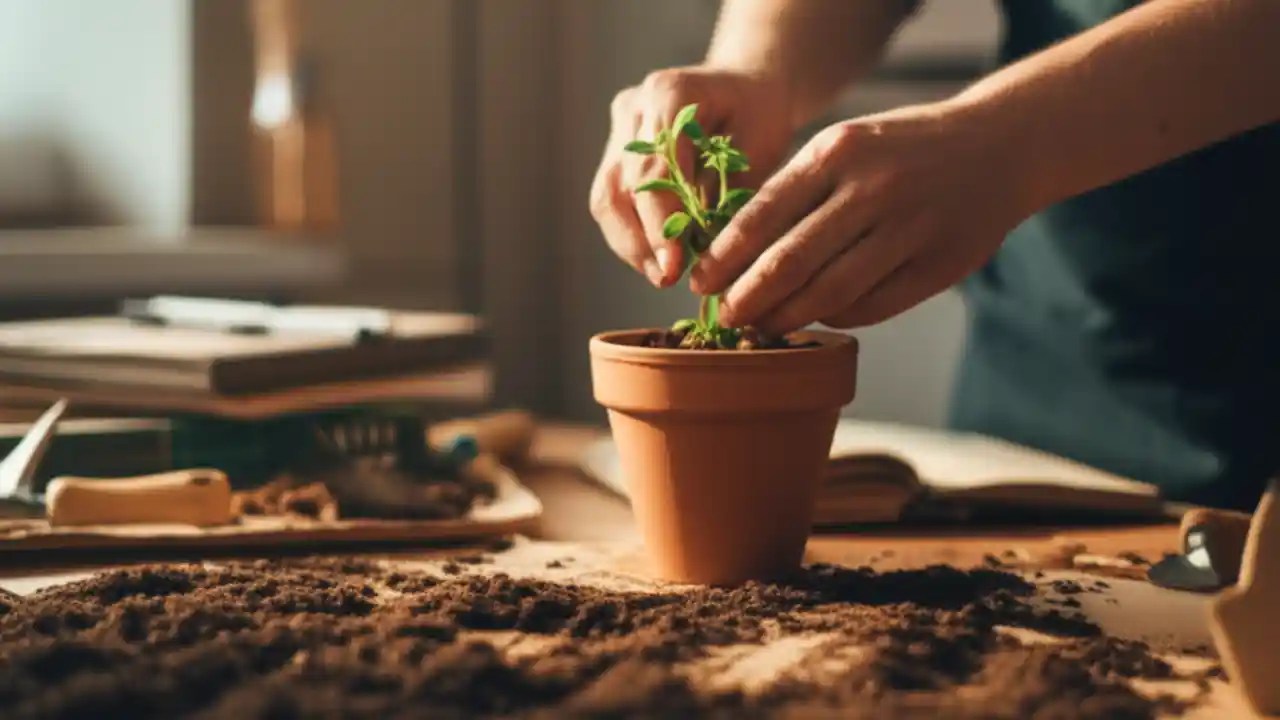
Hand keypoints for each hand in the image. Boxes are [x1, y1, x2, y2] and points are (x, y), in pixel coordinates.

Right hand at [589, 67, 792, 287]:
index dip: (660, 223)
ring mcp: (620, 128)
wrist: (744, 86)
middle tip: (667, 279)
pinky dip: (632, 235)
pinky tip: (656, 260)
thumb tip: (701, 246)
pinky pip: (612, 200)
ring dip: (631, 244)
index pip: (654, 168)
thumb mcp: (762, 145)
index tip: (675, 265)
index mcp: (670, 92)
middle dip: (643, 240)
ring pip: (607, 197)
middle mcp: (635, 106)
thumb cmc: (760, 112)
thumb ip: (728, 190)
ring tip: (661, 276)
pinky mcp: (615, 150)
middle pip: (621, 185)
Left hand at [690, 101, 1034, 331]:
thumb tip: (734, 251)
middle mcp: (872, 189)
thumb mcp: (846, 145)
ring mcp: (909, 228)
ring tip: (763, 328)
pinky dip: (837, 318)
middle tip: (725, 318)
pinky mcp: (937, 265)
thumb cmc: (900, 150)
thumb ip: (797, 190)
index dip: (726, 256)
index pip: (764, 212)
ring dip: (789, 317)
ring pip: (831, 291)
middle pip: (792, 260)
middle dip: (749, 297)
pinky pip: (873, 305)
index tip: (701, 282)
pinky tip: (816, 320)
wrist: (1000, 146)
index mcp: (837, 152)